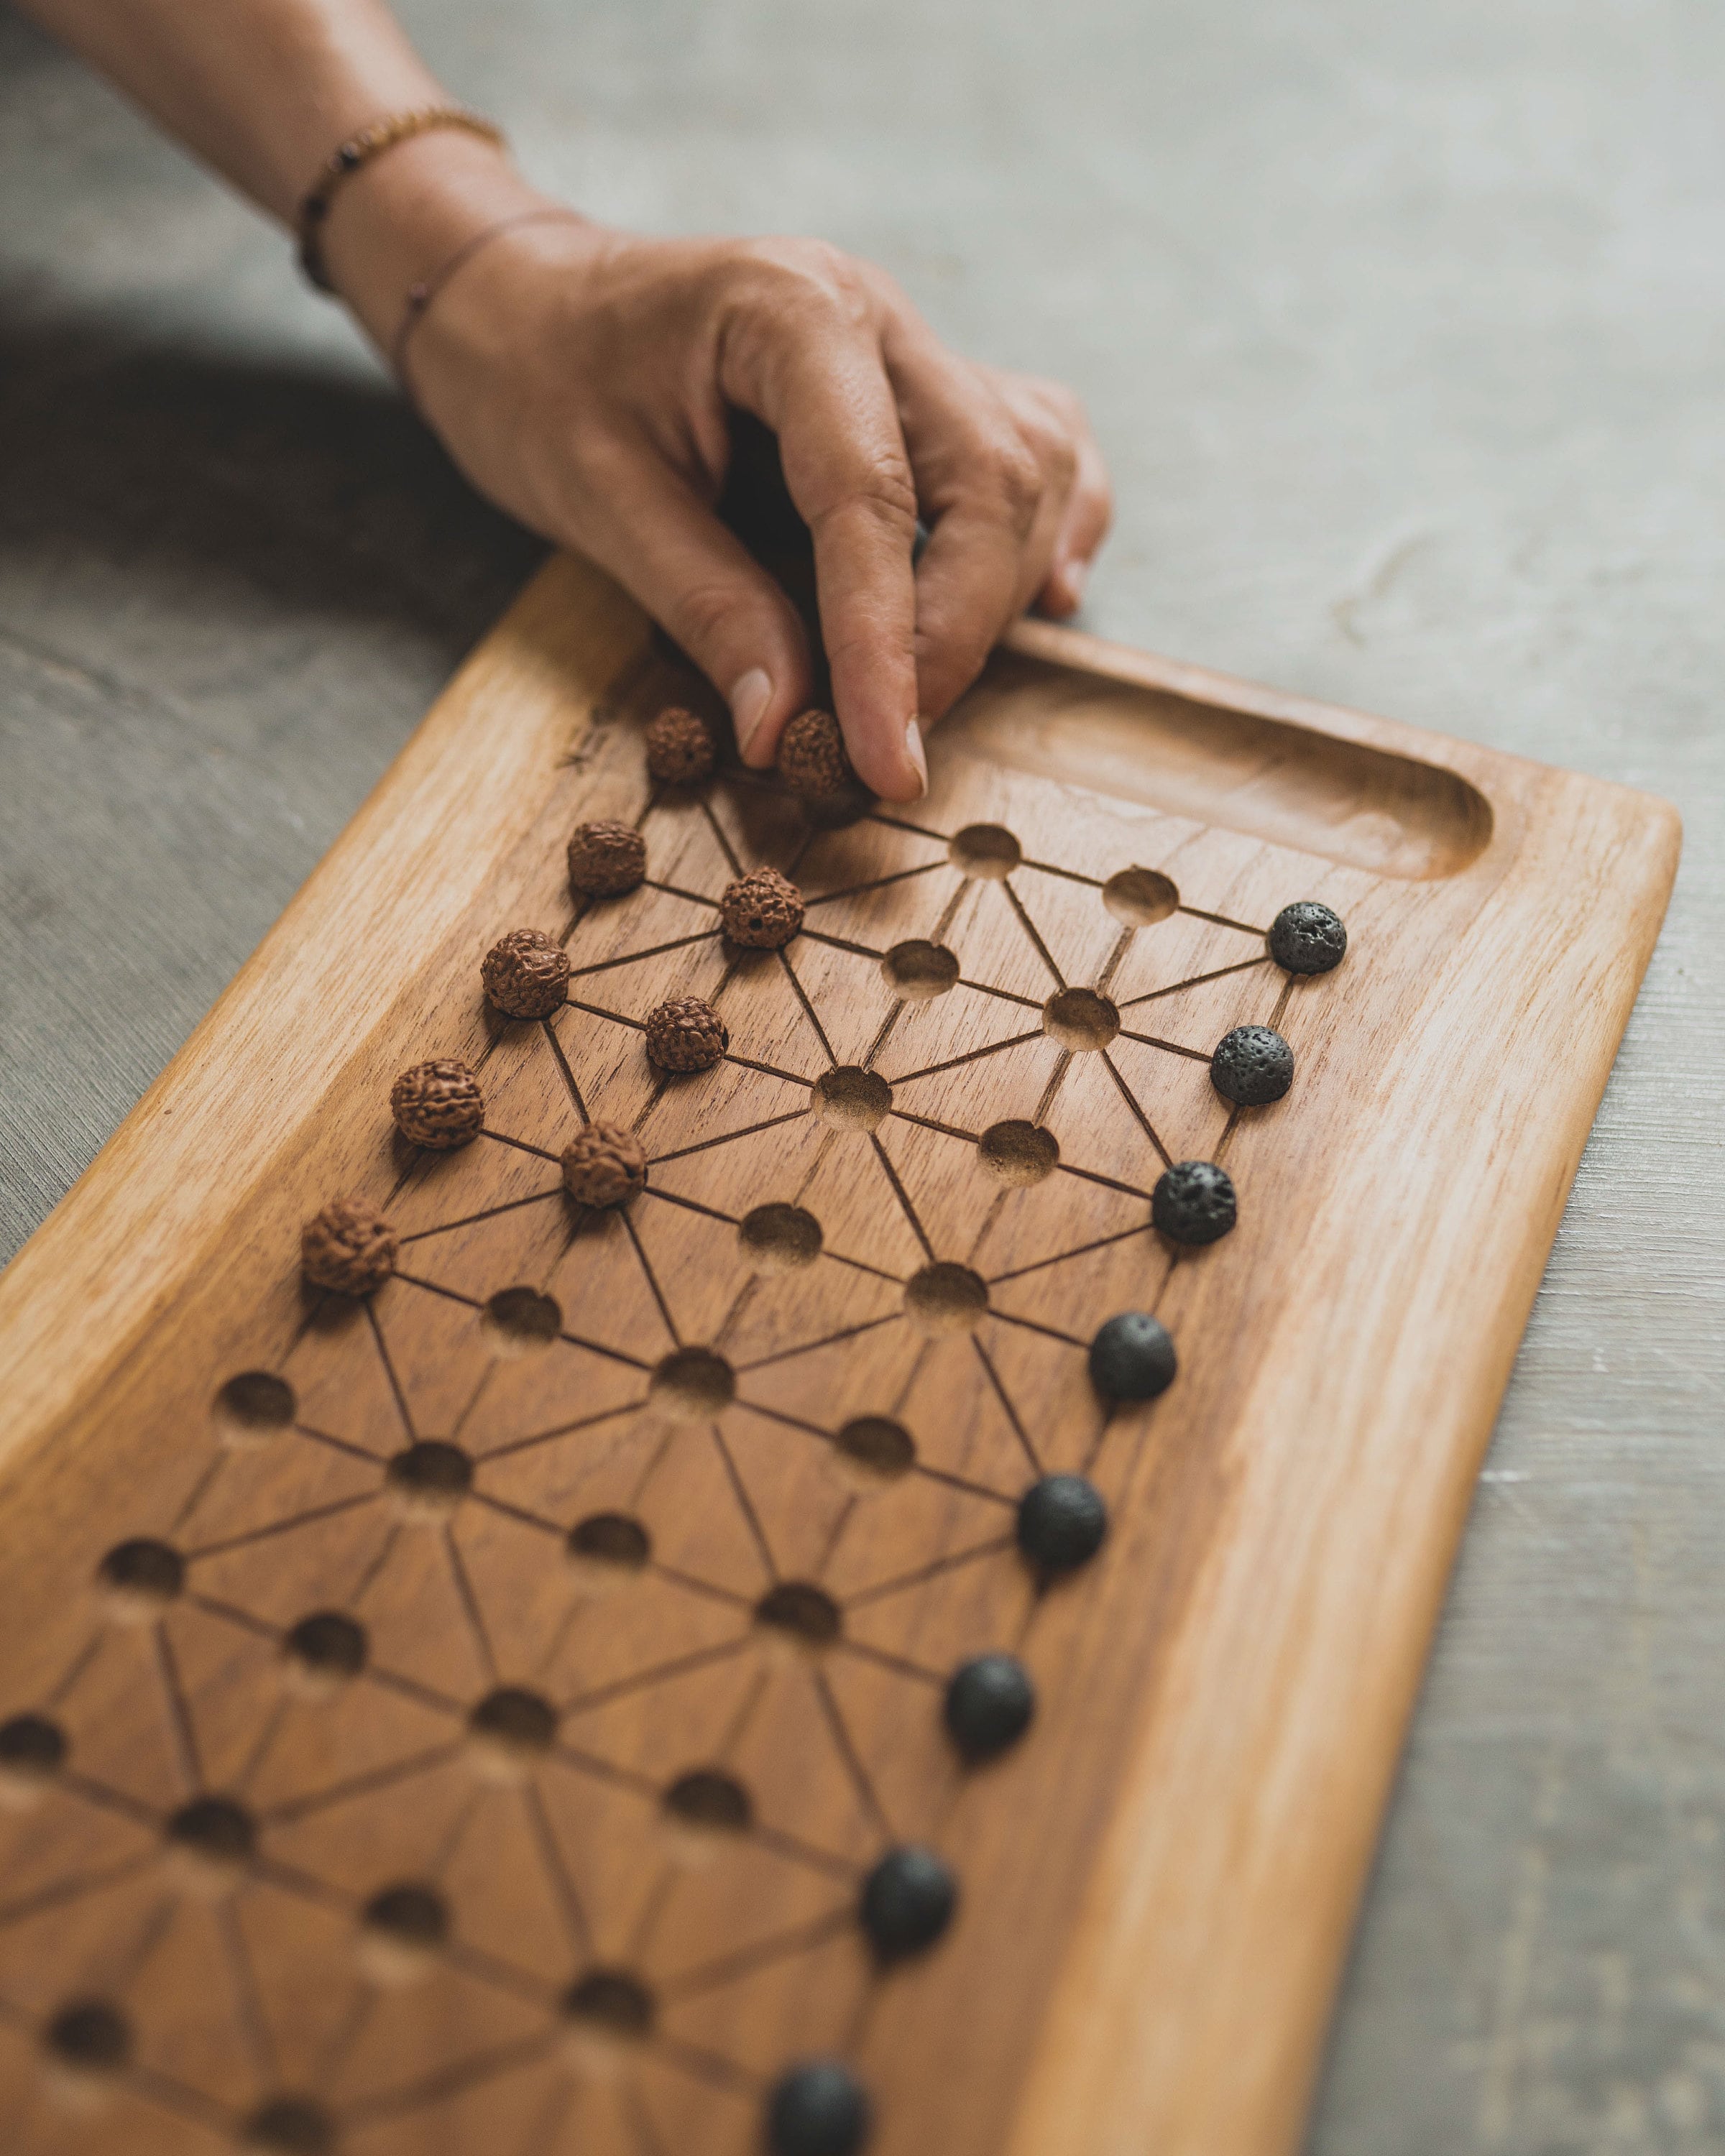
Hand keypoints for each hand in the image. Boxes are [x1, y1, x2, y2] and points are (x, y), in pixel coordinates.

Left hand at [371, 208, 1110, 800]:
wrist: (519, 298)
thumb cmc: (539, 380)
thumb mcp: (596, 499)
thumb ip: (705, 606)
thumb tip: (786, 732)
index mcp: (788, 312)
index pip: (872, 497)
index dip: (889, 646)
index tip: (886, 761)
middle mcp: (876, 315)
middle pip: (988, 482)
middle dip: (956, 635)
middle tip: (891, 749)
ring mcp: (911, 344)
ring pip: (1027, 470)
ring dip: (997, 597)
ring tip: (924, 692)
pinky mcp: (922, 387)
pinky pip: (1033, 450)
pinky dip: (1045, 532)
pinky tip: (1034, 601)